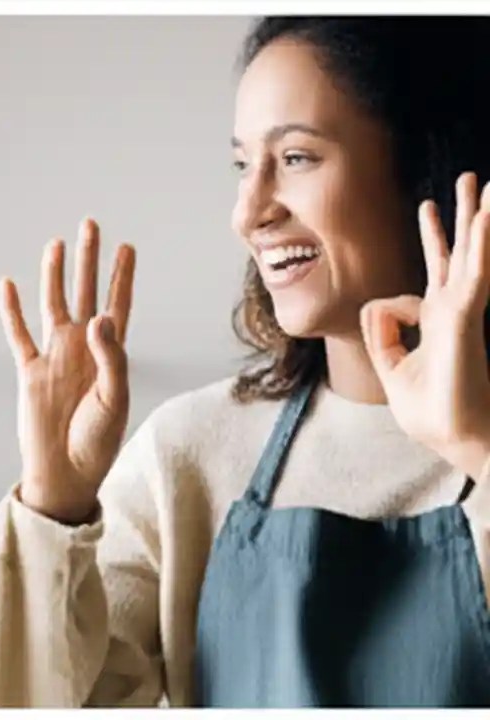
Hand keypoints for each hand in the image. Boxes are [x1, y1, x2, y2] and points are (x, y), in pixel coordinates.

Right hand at [0, 220, 135, 522]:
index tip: (127, 248)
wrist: (64, 472)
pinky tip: (7, 284)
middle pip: (85, 294)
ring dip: (53, 275)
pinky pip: (18, 333)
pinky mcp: (29, 371)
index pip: (117, 305)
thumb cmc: (97, 441)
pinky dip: (11, 309)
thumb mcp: (114, 399)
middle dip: (88, 260)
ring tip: (55, 244)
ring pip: (52, 305)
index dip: (122, 277)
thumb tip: (100, 316)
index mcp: (109, 355)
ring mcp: (54, 357)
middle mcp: (81, 348)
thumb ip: (111, 356)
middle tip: (90, 225)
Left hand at [364, 172, 489, 479]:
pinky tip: (487, 215)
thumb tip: (381, 304)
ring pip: (472, 253)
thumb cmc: (433, 412)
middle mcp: (455, 310)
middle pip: (457, 253)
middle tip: (472, 179)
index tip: (398, 334)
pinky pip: (474, 274)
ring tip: (486, 181)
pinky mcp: (467, 319)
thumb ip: (383, 335)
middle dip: (461, 217)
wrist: (459, 439)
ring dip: (479, 217)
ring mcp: (463, 312)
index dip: (394, 309)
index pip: (423, 283)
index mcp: (437, 322)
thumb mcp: (393, 369)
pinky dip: (482, 244)